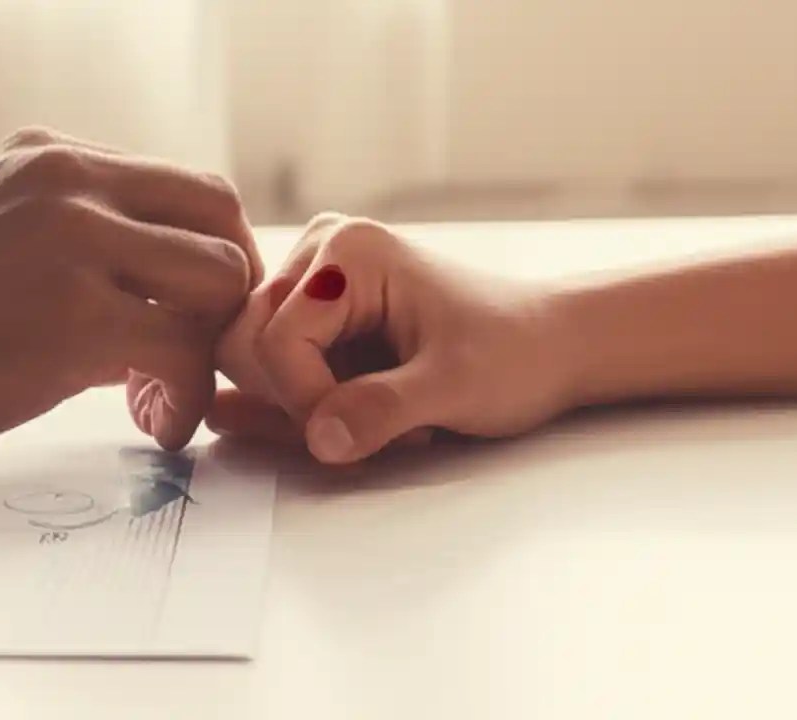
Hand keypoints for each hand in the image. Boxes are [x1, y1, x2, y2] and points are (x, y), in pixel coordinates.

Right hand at [0, 127, 260, 468]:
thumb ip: (70, 241)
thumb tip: (155, 295)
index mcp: (49, 155)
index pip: (183, 185)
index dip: (204, 254)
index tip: (184, 316)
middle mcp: (69, 179)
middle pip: (220, 213)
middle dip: (225, 293)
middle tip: (193, 352)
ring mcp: (73, 242)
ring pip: (219, 279)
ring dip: (207, 348)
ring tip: (155, 397)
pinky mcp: (73, 317)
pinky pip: (184, 355)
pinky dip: (183, 401)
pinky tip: (148, 426)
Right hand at [211, 213, 569, 463]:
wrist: (550, 348)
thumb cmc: (515, 353)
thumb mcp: (456, 386)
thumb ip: (384, 410)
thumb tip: (320, 441)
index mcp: (345, 251)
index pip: (274, 341)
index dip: (307, 402)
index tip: (374, 433)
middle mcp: (316, 253)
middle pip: (245, 347)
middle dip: (302, 403)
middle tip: (379, 425)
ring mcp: (310, 283)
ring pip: (251, 364)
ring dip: (304, 408)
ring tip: (380, 416)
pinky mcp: (312, 317)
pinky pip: (269, 371)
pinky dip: (299, 408)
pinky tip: (344, 424)